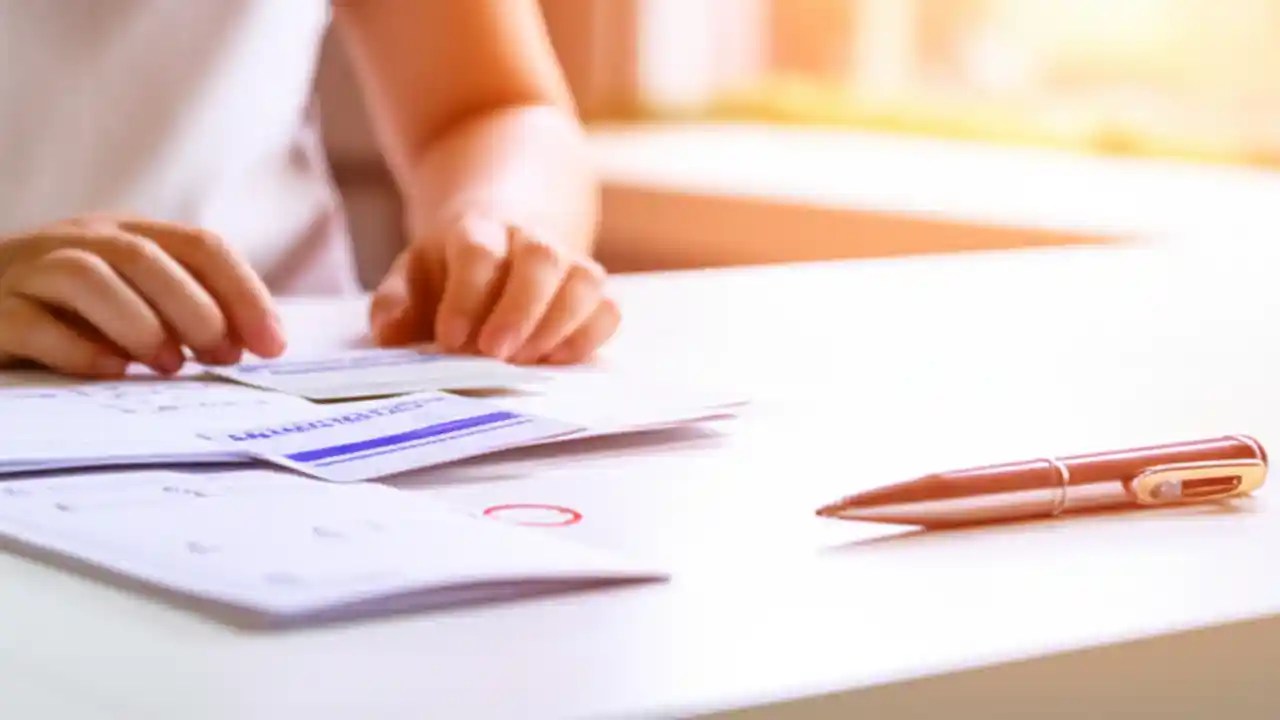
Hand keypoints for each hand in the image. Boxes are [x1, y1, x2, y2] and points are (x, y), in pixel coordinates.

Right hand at [0, 216, 285, 376]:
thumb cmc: (61, 318)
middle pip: (144, 256)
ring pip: (85, 275)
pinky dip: (75, 347)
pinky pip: (29, 321)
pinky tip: (110, 372)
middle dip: (196, 307)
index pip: (199, 246)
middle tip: (222, 355)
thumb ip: (181, 315)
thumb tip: (248, 345)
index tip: (273, 345)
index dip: (244, 293)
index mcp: (122, 236)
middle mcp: (74, 243)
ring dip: (139, 320)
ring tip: (170, 364)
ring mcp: (24, 273)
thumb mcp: (128, 306)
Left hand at [369, 215, 619, 363]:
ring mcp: (569, 263)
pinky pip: (609, 308)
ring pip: (584, 280)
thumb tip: (390, 335)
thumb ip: (395, 304)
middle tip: (495, 353)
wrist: (502, 232)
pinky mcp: (594, 291)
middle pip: (541, 258)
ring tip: (526, 362)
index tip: (449, 338)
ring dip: (558, 325)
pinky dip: (590, 336)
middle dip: (521, 309)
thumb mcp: (412, 276)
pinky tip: (558, 361)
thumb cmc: (450, 269)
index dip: (467, 294)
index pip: (479, 250)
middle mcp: (530, 239)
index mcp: (478, 230)